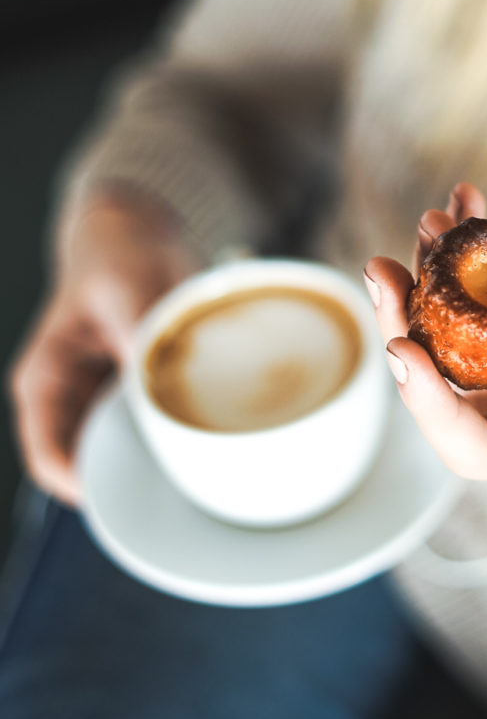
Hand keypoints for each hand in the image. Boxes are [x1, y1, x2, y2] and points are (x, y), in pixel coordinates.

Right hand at [6, 191, 197, 505]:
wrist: (138, 227)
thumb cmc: (119, 252)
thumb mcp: (126, 289)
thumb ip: (137, 339)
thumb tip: (156, 388)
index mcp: (45, 380)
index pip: (50, 457)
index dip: (86, 485)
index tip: (136, 491)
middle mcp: (69, 397)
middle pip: (92, 463)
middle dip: (134, 476)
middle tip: (184, 479)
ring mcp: (103, 396)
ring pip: (127, 449)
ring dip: (161, 453)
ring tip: (201, 454)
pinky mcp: (136, 389)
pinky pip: (155, 426)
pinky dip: (177, 429)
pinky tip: (208, 427)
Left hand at [365, 184, 486, 502]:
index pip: (479, 449)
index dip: (431, 407)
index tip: (403, 349)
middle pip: (447, 385)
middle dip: (407, 326)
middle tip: (383, 269)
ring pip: (458, 332)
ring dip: (432, 278)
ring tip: (428, 221)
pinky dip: (474, 250)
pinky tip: (466, 205)